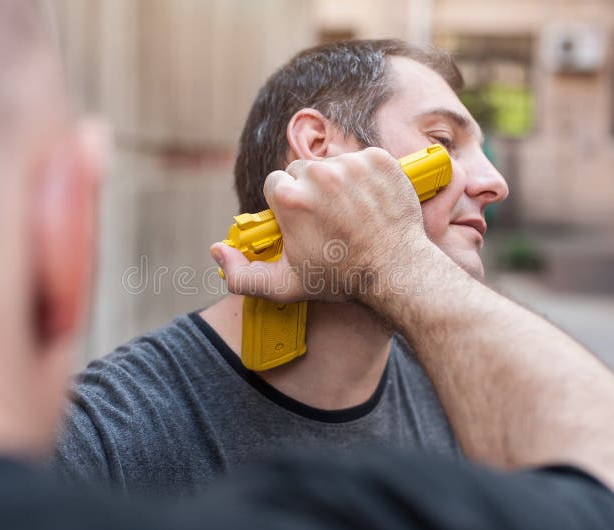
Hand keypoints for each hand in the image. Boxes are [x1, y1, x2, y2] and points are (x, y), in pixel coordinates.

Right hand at [211, 147, 430, 302]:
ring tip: (352, 213)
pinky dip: (366, 177)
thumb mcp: (284, 286)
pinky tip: (370, 202)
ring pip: (333, 164)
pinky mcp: (380, 160)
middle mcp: (318, 173)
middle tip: (328, 219)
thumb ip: (242, 275)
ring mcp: (352, 164)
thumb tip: (217, 251)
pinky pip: (363, 160)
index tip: (302, 222)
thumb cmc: (340, 279)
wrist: (396, 272)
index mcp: (290, 197)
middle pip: (303, 171)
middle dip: (311, 191)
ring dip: (339, 183)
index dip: (287, 205)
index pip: (276, 184)